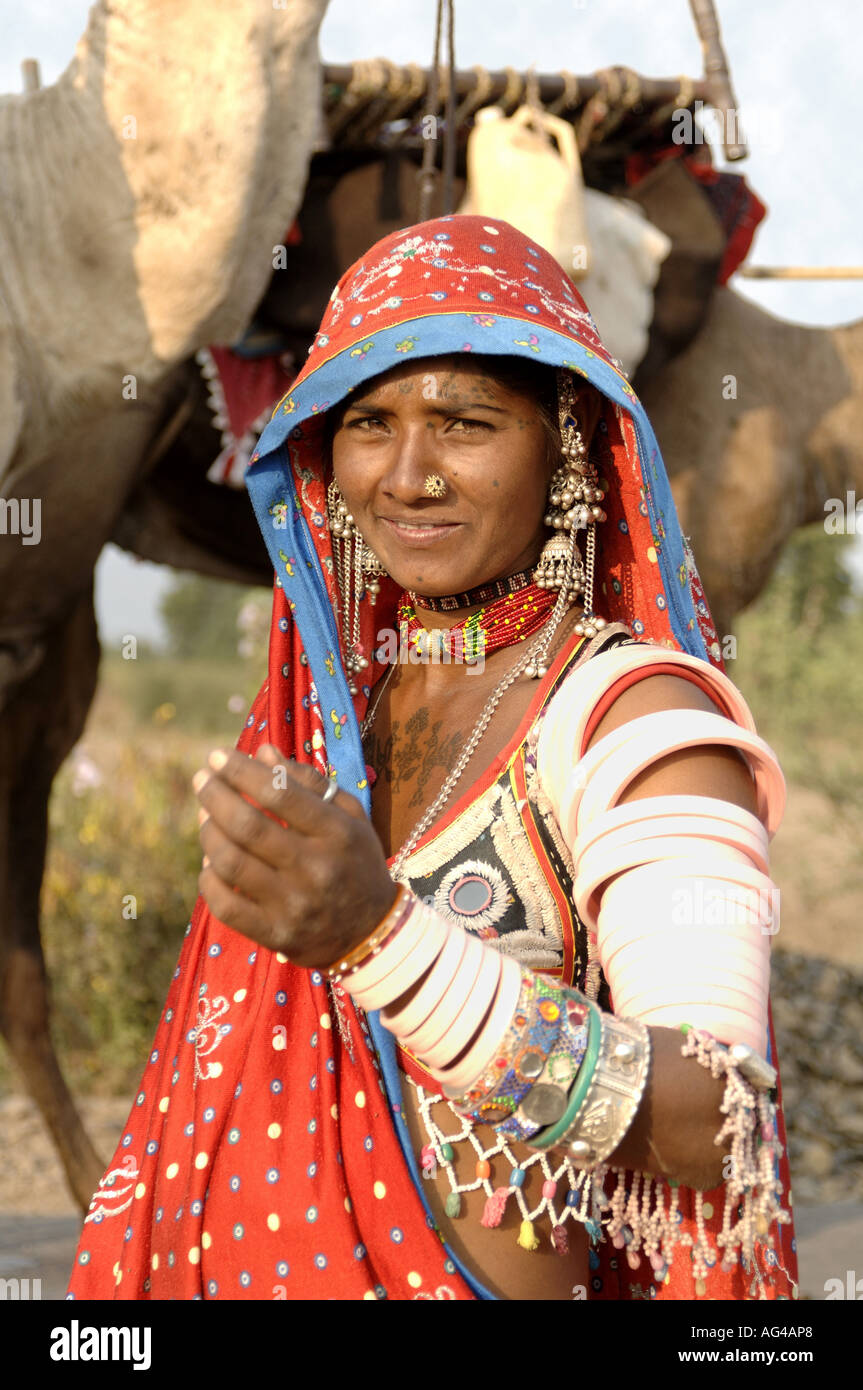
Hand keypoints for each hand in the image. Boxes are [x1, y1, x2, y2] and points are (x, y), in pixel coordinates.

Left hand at [193, 745, 397, 969]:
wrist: (373, 933)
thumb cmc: (357, 863)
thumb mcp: (350, 816)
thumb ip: (310, 782)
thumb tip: (262, 752)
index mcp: (337, 834)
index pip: (279, 794)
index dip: (241, 771)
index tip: (217, 755)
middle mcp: (316, 869)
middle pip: (248, 826)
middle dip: (215, 796)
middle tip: (201, 779)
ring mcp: (294, 905)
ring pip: (230, 863)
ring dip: (208, 832)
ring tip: (205, 815)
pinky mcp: (275, 934)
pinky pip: (225, 905)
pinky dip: (208, 878)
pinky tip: (210, 860)